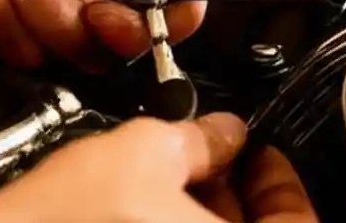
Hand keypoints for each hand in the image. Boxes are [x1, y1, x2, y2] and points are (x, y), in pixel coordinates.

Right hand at [0, 114, 317, 222]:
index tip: (263, 156)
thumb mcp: (142, 153)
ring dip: (193, 218)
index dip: (282, 183)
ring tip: (168, 181)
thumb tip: (220, 132)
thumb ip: (195, 138)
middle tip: (212, 161)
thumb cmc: (63, 222)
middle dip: (233, 199)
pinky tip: (136, 215)